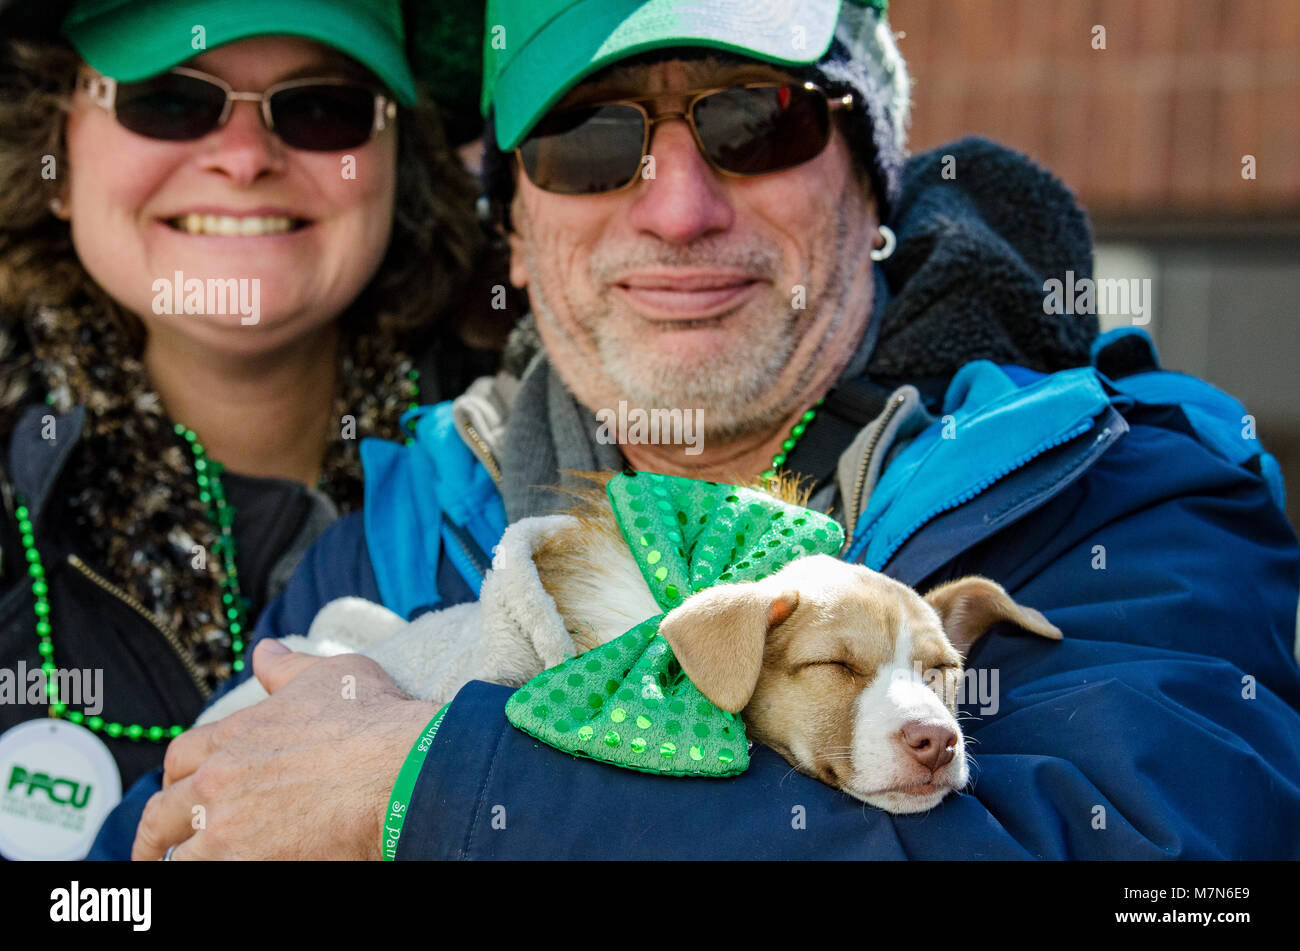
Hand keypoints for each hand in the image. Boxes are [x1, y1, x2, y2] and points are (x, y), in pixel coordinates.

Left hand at [132, 639, 436, 859]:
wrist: (402, 768)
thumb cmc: (373, 719)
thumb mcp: (329, 674)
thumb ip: (288, 669)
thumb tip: (265, 652)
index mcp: (236, 734)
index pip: (181, 756)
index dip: (176, 775)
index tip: (178, 788)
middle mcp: (220, 781)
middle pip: (163, 812)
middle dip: (156, 832)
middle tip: (156, 846)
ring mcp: (229, 828)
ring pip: (181, 856)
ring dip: (181, 861)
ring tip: (185, 868)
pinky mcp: (246, 864)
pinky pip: (209, 875)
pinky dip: (211, 876)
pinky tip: (227, 874)